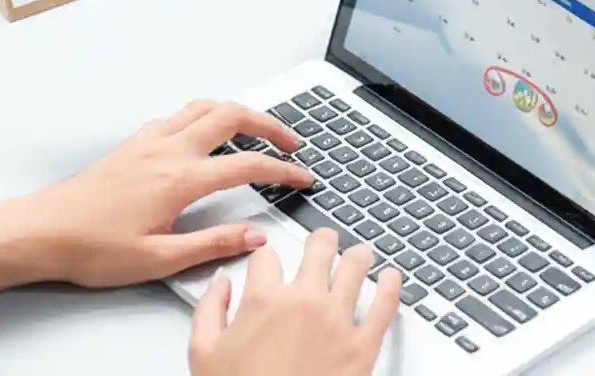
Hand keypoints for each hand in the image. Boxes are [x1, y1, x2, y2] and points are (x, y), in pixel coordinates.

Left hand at [20, 100, 313, 286]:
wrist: (41, 231)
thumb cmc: (91, 247)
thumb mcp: (158, 259)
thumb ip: (212, 244)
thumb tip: (253, 236)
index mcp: (180, 180)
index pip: (247, 165)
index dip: (282, 170)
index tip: (302, 177)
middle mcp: (167, 151)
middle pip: (232, 116)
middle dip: (270, 124)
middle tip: (290, 142)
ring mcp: (149, 142)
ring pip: (204, 107)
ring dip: (238, 111)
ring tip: (257, 128)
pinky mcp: (133, 144)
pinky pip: (178, 115)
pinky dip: (203, 115)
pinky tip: (205, 133)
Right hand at [189, 230, 400, 375]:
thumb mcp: (203, 352)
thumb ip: (209, 308)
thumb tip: (220, 282)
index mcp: (263, 300)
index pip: (267, 257)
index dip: (267, 259)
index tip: (271, 264)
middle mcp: (303, 302)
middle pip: (319, 248)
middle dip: (321, 242)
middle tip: (324, 243)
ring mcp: (337, 320)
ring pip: (356, 265)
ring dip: (358, 256)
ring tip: (360, 255)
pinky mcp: (363, 344)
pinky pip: (385, 304)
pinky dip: (392, 286)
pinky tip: (392, 278)